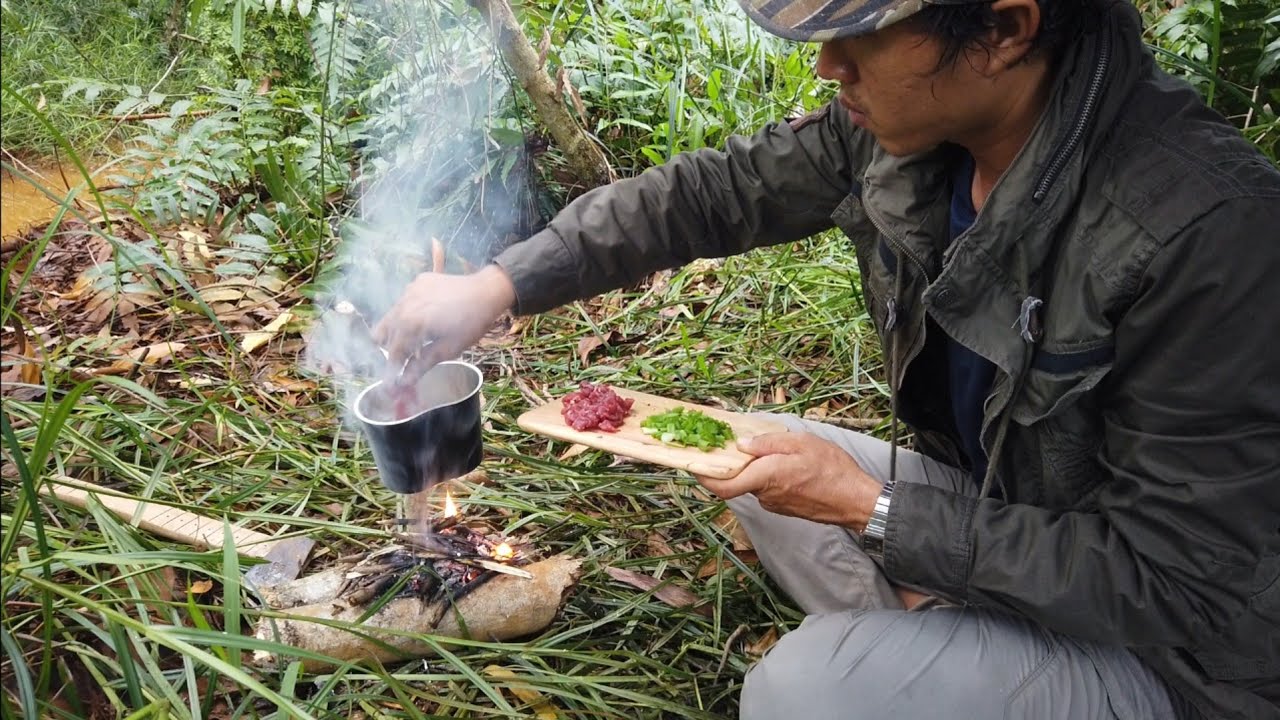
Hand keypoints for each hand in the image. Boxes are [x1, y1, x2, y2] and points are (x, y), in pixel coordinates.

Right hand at [372, 265, 515, 380]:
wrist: (486, 291)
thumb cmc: (470, 324)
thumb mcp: (448, 349)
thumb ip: (422, 365)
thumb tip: (404, 382)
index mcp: (409, 324)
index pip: (393, 352)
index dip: (392, 369)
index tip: (393, 382)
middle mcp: (403, 305)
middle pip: (382, 333)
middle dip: (391, 349)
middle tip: (405, 359)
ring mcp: (409, 290)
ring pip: (391, 316)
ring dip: (398, 331)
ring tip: (416, 340)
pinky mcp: (417, 282)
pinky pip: (404, 301)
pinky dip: (409, 313)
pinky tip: (427, 318)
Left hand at [698, 432, 881, 530]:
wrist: (857, 501)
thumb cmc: (833, 470)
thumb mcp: (802, 443)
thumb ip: (769, 443)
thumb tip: (742, 444)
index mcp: (766, 477)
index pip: (723, 484)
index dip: (703, 475)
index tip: (691, 463)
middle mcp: (766, 494)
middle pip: (737, 480)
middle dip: (732, 463)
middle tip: (732, 443)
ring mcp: (774, 504)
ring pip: (753, 484)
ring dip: (754, 469)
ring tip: (769, 449)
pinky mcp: (784, 508)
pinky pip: (767, 490)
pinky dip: (767, 477)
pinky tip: (784, 464)